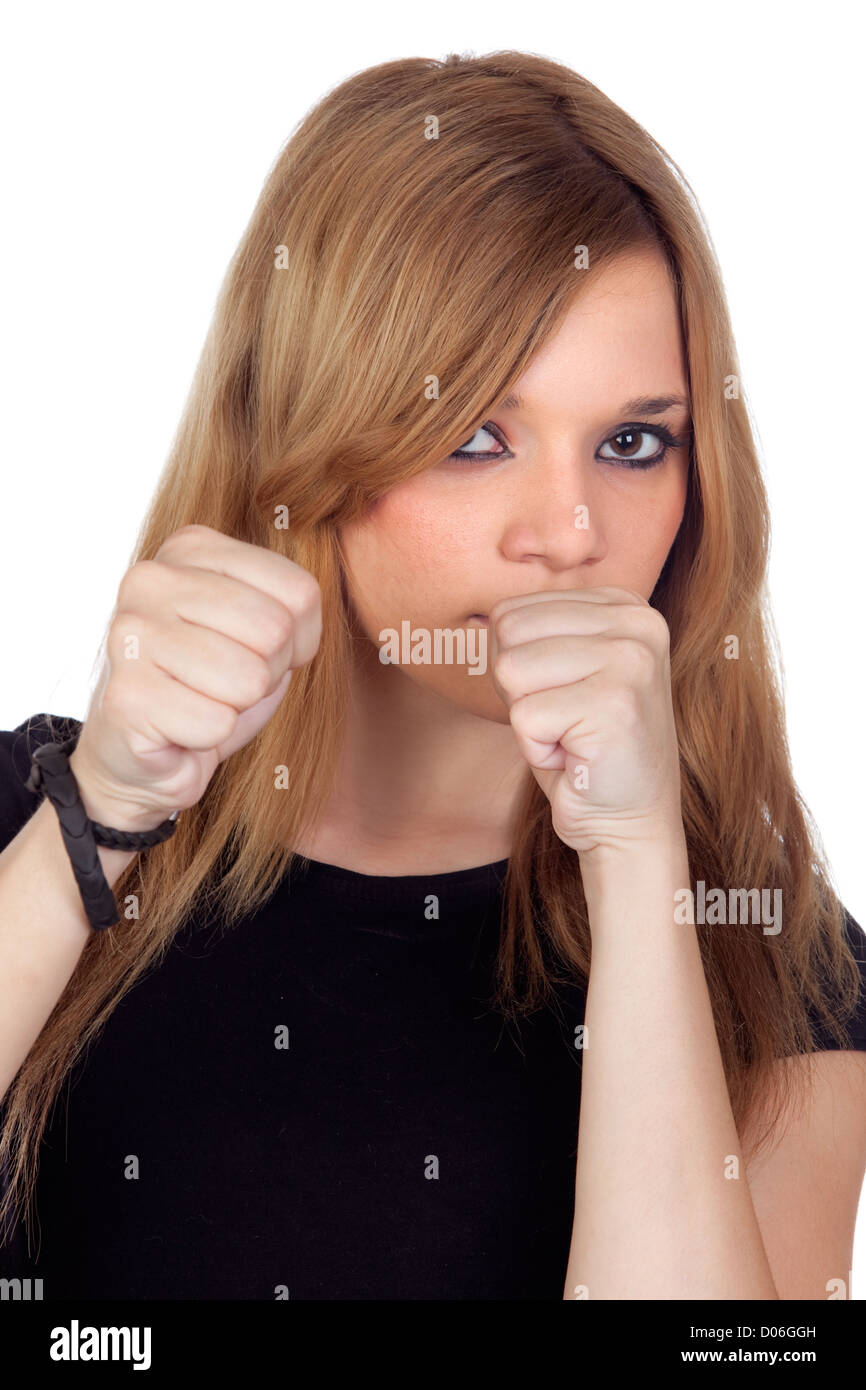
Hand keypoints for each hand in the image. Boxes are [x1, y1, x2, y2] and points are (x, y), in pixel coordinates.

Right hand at [70, 524, 321, 827]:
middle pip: (275, 630)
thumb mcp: (260, 629)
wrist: (142, 751)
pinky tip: (179, 729)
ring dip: (238, 706)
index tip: (261, 653)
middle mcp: (151, 579)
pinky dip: (209, 738)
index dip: (300, 640)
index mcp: (190, 549)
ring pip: (249, 679)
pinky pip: (216, 724)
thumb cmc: (210, 684)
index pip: (300, 592)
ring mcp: (130, 635)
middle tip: (231, 685)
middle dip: (268, 673)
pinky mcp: (124, 695)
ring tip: (204, 702)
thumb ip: (289, 607)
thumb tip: (298, 618)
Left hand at [488, 587, 683, 857]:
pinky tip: (576, 757)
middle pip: (508, 633)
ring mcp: (631, 660)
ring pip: (511, 670)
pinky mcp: (615, 704)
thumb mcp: (561, 670)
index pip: (511, 612)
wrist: (628, 821)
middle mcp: (636, 621)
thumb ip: (535, 633)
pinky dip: (537, 749)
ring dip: (527, 718)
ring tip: (569, 735)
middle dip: (517, 688)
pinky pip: (525, 717)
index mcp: (623, 604)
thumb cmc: (582, 746)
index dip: (517, 666)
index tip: (562, 696)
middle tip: (561, 719)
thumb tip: (482, 619)